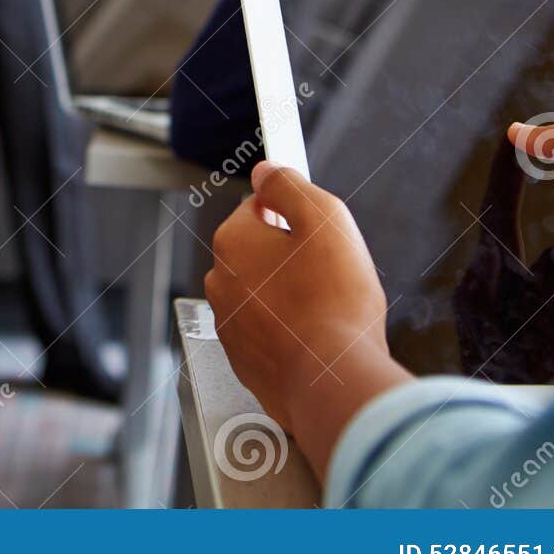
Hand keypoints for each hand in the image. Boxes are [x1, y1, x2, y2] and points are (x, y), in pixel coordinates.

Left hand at [205, 162, 408, 441]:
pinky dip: (292, 330)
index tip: (313, 218)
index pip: (258, 206)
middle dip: (294, 256)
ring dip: (293, 294)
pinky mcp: (246, 360)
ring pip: (266, 293)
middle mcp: (221, 282)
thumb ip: (290, 186)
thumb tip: (269, 172)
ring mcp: (231, 325)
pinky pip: (271, 331)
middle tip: (330, 269)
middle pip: (262, 251)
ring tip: (328, 307)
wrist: (332, 381)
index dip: (293, 212)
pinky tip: (318, 334)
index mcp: (233, 241)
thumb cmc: (332, 304)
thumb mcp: (325, 218)